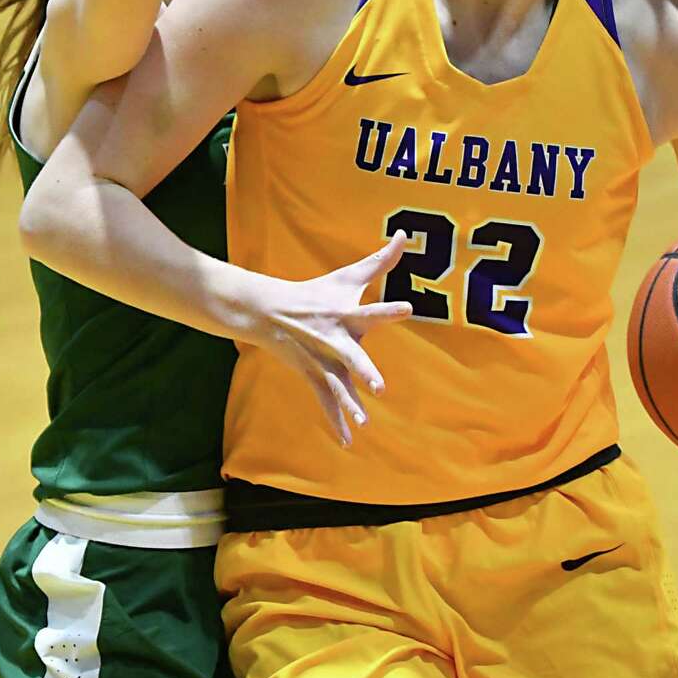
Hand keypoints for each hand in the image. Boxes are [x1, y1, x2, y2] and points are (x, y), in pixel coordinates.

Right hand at [250, 232, 412, 444]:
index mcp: (346, 313)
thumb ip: (381, 260)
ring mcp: (321, 360)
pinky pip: (326, 401)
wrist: (268, 311)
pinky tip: (350, 441)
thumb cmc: (318, 291)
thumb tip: (404, 236)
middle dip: (364, 371)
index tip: (408, 309)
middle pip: (352, 357)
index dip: (389, 310)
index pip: (372, 310)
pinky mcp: (312, 375)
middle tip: (379, 387)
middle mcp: (334, 339)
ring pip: (337, 385)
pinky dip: (337, 421)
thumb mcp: (348, 275)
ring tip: (364, 421)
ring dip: (349, 403)